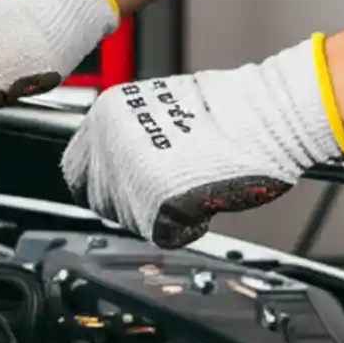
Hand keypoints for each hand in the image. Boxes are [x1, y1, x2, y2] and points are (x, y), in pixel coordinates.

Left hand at [62, 36, 343, 247]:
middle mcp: (107, 142)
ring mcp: (128, 171)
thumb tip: (113, 166)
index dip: (99, 185)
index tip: (117, 191)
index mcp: (103, 114)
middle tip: (161, 196)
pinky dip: (183, 227)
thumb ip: (125, 138)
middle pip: (97, 199)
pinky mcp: (154, 200)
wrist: (269, 115)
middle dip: (126, 205)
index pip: (75, 169)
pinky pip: (160, 232)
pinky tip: (202, 202)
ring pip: (127, 218)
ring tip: (189, 187)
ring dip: (155, 215)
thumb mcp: (154, 111)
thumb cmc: (228, 112)